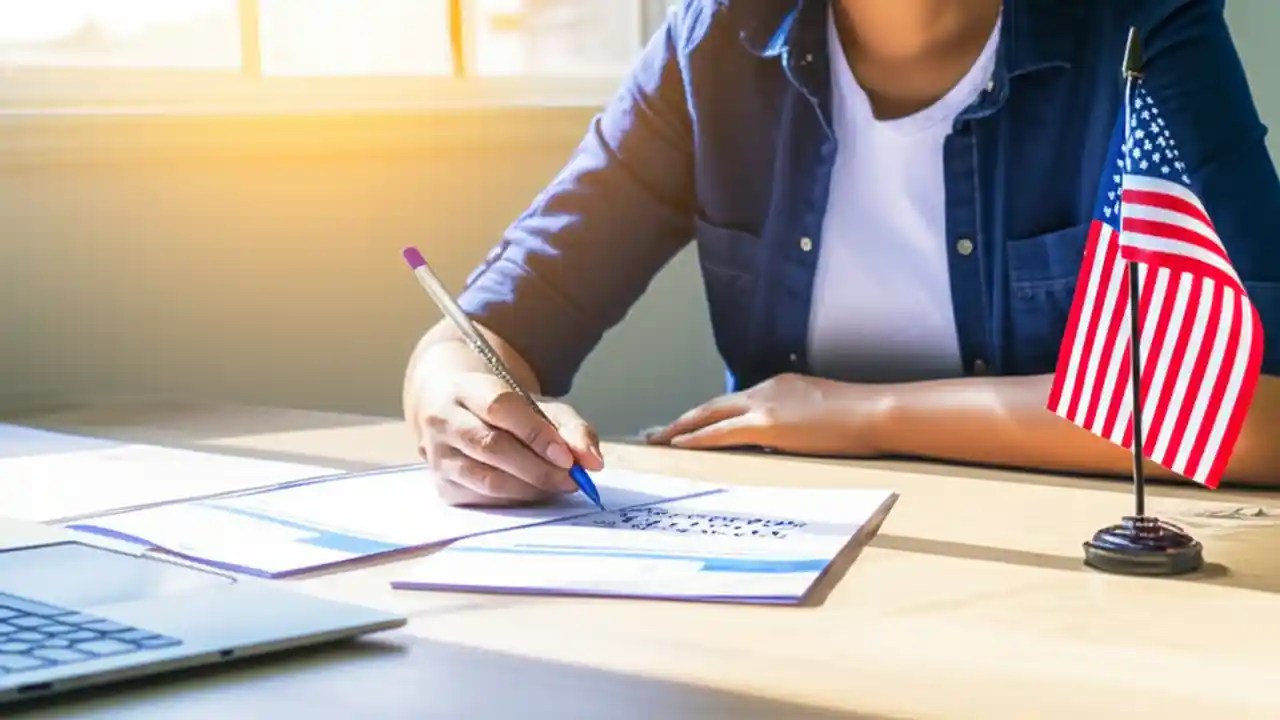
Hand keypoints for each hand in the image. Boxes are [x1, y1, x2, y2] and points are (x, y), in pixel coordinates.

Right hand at [413, 372, 603, 505]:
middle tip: (572, 479)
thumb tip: (593, 461)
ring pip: (486, 479)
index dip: (535, 433)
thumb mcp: (539, 406)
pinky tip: (534, 493)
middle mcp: (443, 421)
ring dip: (530, 488)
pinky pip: (483, 500)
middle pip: (491, 446)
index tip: (567, 456)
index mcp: (465, 389)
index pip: (500, 408)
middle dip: (538, 468)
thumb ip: (570, 428)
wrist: (451, 410)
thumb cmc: (502, 409)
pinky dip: (515, 500)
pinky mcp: (442, 486)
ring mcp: (438, 456)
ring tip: (558, 485)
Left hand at [644, 373, 887, 455]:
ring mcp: (766, 405)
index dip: (708, 415)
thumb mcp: (820, 415)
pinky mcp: (769, 424)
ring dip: (680, 429)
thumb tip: (786, 440)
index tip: (688, 425)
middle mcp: (766, 390)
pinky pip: (722, 432)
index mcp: (779, 387)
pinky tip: (678, 446)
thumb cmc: (859, 419)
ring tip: (656, 441)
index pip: (735, 403)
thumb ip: (797, 423)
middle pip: (713, 405)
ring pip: (710, 415)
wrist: (875, 411)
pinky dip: (697, 438)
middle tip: (654, 433)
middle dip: (682, 420)